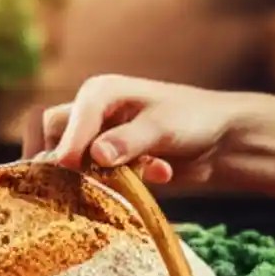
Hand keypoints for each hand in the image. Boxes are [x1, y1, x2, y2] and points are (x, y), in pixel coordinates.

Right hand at [25, 74, 254, 187]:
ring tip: (136, 173)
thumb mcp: (162, 127)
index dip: (66, 146)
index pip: (67, 120)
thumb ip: (128, 141)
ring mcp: (99, 140)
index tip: (68, 168)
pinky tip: (161, 173)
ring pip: (74, 162)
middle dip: (67, 161)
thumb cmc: (192, 120)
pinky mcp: (110, 165)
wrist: (220, 140)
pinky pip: (99, 179)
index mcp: (100, 92)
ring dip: (99, 175)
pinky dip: (123, 182)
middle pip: (55, 137)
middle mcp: (92, 114)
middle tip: (81, 180)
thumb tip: (95, 155)